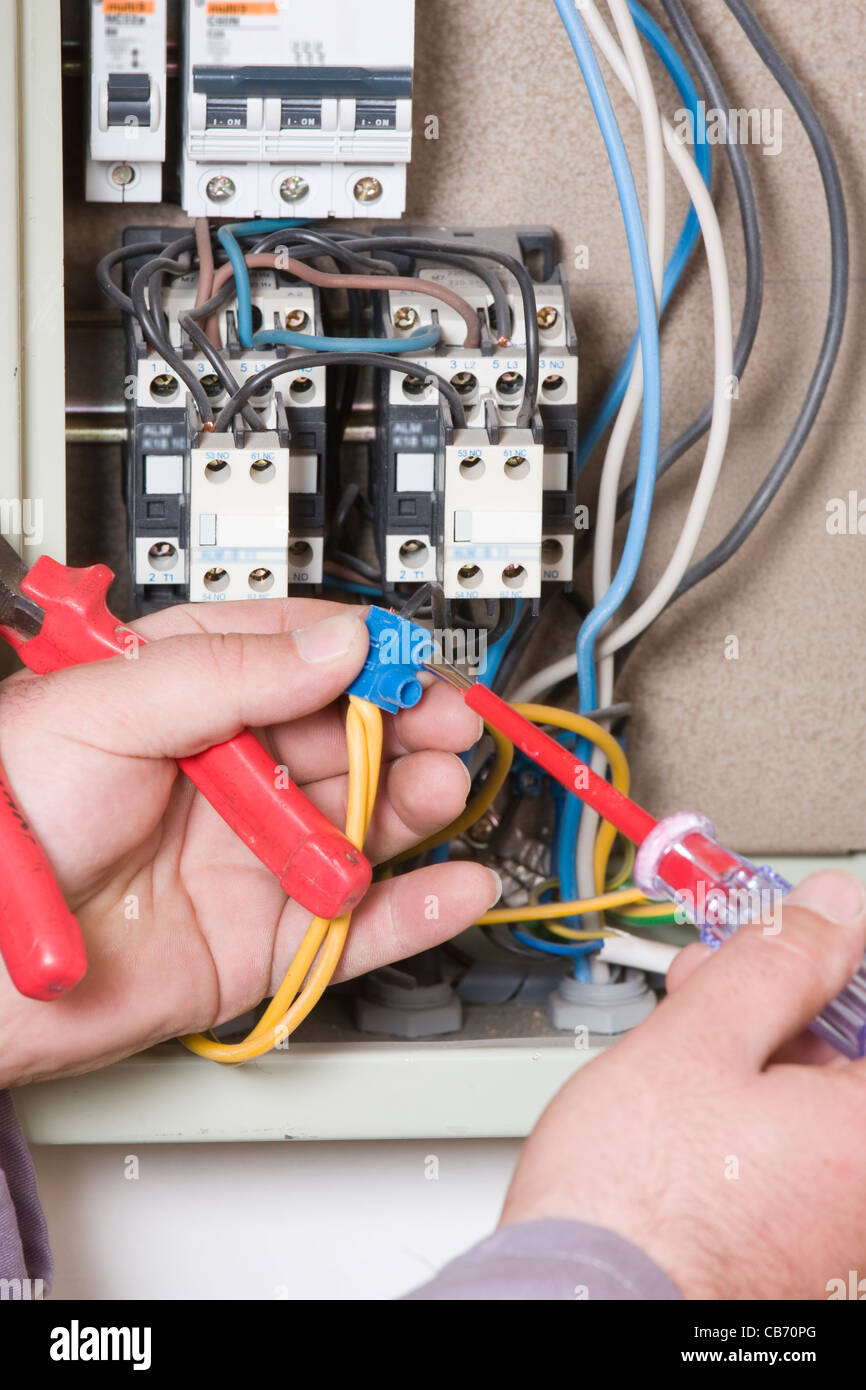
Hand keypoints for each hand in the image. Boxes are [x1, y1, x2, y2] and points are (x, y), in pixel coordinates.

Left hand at [0, 598, 497, 1087]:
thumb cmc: (6, 818)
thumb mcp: (105, 707)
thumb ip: (227, 673)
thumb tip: (333, 647)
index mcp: (186, 699)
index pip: (295, 659)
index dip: (361, 657)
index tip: (407, 661)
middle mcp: (228, 773)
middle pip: (345, 739)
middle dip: (404, 728)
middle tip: (446, 724)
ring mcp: (250, 856)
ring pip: (360, 825)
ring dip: (413, 805)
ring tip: (440, 790)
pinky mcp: (263, 939)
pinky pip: (354, 926)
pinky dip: (410, 912)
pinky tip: (453, 887)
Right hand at [501, 871, 865, 1298]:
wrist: (577, 1308)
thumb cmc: (631, 1204)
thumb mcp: (698, 1041)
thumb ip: (777, 965)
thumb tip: (832, 909)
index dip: (839, 954)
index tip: (802, 926)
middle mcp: (862, 1188)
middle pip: (852, 1054)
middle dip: (794, 990)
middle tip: (731, 960)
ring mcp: (834, 1226)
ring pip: (816, 1099)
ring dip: (762, 1040)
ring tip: (691, 1014)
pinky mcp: (794, 1245)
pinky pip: (794, 1148)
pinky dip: (753, 1102)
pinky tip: (696, 1081)